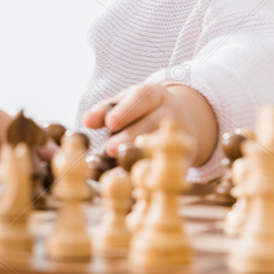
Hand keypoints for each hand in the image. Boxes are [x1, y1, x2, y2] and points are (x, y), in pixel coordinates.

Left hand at [81, 81, 216, 162]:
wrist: (183, 121)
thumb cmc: (141, 113)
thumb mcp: (125, 104)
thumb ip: (104, 111)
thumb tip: (87, 121)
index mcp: (154, 94)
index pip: (142, 97)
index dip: (127, 110)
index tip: (110, 123)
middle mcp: (170, 112)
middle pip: (151, 123)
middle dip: (130, 136)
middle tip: (110, 149)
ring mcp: (181, 134)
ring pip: (162, 145)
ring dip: (141, 155)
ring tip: (121, 165)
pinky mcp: (186, 157)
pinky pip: (172, 166)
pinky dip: (155, 172)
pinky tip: (138, 179)